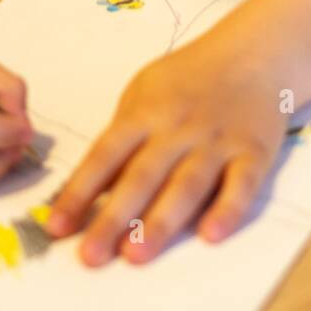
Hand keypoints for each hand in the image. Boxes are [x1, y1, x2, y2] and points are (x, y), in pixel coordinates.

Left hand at [44, 10, 288, 264]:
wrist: (253, 53)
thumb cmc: (190, 78)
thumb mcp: (145, 93)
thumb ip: (123, 138)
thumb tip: (93, 190)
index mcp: (145, 112)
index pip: (105, 155)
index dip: (79, 191)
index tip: (55, 227)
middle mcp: (178, 127)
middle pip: (141, 176)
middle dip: (113, 218)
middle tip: (90, 257)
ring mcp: (218, 140)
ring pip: (186, 185)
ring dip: (160, 222)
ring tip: (135, 256)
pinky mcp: (254, 152)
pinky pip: (242, 185)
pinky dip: (227, 209)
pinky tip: (210, 235)